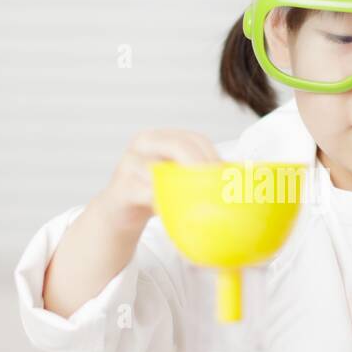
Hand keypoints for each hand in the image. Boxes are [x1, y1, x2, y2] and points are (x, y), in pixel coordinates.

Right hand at [96, 128, 219, 233]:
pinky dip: (164, 202)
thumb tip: (234, 179)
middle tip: (216, 187)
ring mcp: (129, 163)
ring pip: (162, 168)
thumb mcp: (174, 178)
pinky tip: (174, 212)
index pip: (194, 138)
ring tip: (199, 200)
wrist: (117, 214)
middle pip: (179, 146)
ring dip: (184, 185)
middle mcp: (143, 143)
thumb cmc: (152, 194)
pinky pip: (147, 193)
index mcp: (159, 137)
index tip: (226, 176)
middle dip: (202, 165)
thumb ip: (195, 173)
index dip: (213, 155)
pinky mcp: (121, 187)